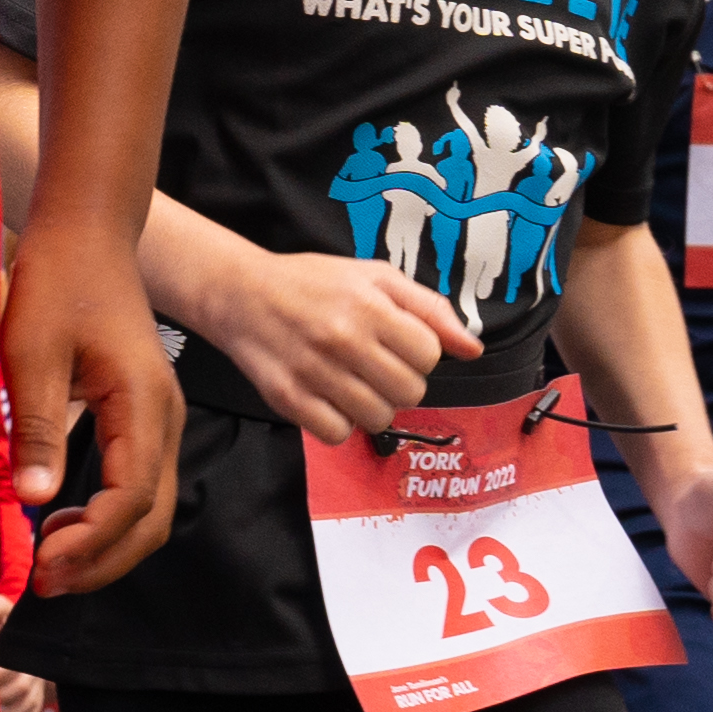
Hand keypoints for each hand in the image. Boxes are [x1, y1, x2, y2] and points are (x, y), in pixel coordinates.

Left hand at [4, 226, 183, 596]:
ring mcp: (161, 418)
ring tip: (51, 562)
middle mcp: (165, 419)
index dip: (91, 545)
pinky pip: (139, 484)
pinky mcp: (145, 415)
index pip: (132, 500)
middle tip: (45, 584)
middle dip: (103, 561)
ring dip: (106, 544)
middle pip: (152, 519)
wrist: (86, 232)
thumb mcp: (32, 352)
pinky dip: (109, 517)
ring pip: (150, 507)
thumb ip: (37, 428)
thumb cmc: (57, 281)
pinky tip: (64, 521)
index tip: (42, 567)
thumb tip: (37, 503)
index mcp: (144, 404)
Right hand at [183, 243, 485, 440]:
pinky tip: (327, 398)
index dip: (418, 353)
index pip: (429, 355)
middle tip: (373, 365)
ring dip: (371, 405)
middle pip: (409, 392)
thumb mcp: (374, 277)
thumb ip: (428, 308)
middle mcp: (343, 338)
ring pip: (378, 418)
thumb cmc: (312, 283)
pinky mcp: (288, 399)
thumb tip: (472, 349)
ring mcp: (314, 371)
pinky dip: (338, 422)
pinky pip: (338, 434)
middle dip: (398, 381)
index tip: (395, 344)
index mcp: (369, 305)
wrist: (239, 294)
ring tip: (351, 382)